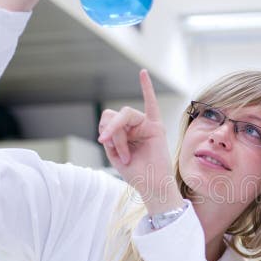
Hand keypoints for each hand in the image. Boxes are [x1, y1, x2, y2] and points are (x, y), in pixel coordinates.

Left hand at [98, 70, 183, 211]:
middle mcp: (135, 125)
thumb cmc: (136, 173)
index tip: (104, 142)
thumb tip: (110, 124)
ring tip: (127, 155)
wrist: (151, 187)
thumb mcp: (115, 154)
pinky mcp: (156, 127)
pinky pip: (151, 103)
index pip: (108, 118)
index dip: (104, 128)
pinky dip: (147, 87)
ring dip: (119, 135)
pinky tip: (143, 72)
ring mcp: (146, 124)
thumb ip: (110, 136)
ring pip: (123, 116)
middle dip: (111, 133)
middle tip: (116, 151)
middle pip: (113, 115)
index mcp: (124, 131)